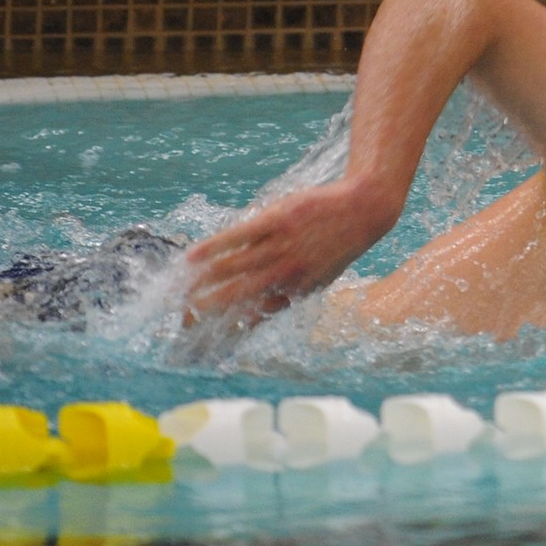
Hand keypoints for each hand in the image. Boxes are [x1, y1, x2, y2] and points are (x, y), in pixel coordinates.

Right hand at [184, 179, 398, 323]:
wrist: (364, 210)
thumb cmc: (337, 246)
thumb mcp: (319, 280)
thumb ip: (288, 296)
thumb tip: (257, 316)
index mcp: (295, 291)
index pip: (253, 315)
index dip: (226, 328)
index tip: (203, 336)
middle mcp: (286, 273)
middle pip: (238, 296)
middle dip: (208, 309)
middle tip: (182, 319)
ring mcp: (281, 246)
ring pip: (233, 268)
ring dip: (204, 281)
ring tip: (181, 290)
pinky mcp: (276, 220)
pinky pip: (237, 236)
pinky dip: (213, 248)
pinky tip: (191, 257)